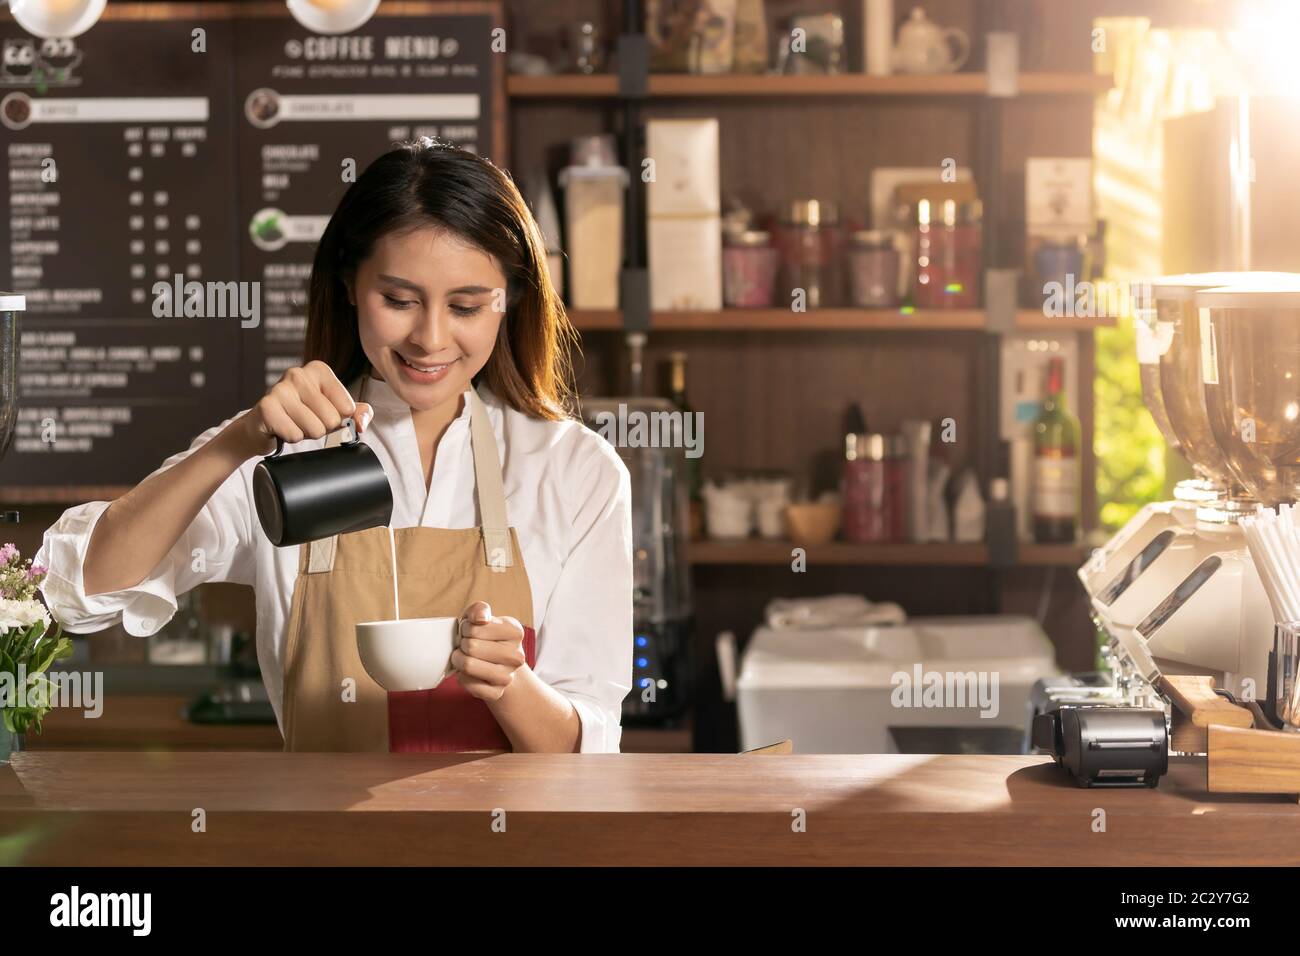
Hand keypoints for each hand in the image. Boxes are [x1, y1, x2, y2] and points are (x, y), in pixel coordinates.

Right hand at [231, 359, 372, 457]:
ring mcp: (280, 388)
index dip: (338, 418)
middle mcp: (298, 374)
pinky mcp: (266, 407)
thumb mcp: (333, 410)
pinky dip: (291, 437)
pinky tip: (282, 428)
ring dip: (306, 433)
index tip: (322, 414)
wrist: (263, 425)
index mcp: (319, 370)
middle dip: (321, 428)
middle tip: (305, 421)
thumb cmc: (301, 414)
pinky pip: (295, 435)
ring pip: (315, 429)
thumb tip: (362, 423)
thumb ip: (357, 413)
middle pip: (332, 419)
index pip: (347, 407)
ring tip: (294, 423)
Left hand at [452, 601, 526, 700]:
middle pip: (471, 647)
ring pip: (468, 666)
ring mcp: (508, 676)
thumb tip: (480, 618)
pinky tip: (468, 673)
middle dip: (461, 644)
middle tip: (466, 646)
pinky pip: (468, 684)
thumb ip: (479, 609)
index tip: (470, 632)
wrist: (498, 665)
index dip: (466, 629)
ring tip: (463, 657)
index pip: (474, 628)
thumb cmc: (486, 637)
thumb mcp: (483, 617)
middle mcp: (517, 656)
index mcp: (516, 632)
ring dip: (459, 661)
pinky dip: (462, 678)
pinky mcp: (497, 693)